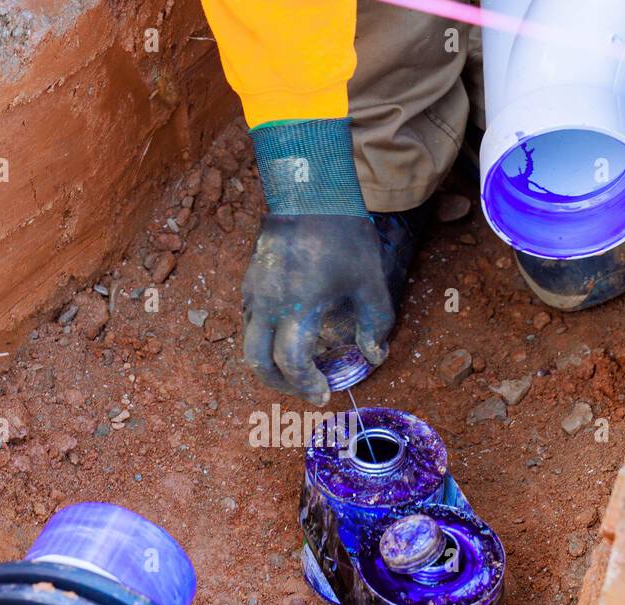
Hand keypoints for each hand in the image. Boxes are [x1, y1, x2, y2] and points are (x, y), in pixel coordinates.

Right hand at [241, 214, 393, 404]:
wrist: (310, 191)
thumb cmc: (344, 235)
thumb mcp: (370, 282)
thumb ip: (375, 323)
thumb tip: (374, 356)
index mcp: (299, 307)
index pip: (292, 363)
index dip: (307, 386)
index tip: (323, 393)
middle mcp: (268, 305)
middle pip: (258, 362)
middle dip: (279, 384)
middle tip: (304, 389)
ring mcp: (253, 292)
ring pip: (250, 343)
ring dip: (269, 362)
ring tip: (297, 366)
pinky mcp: (249, 281)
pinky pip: (250, 321)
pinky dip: (264, 339)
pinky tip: (288, 335)